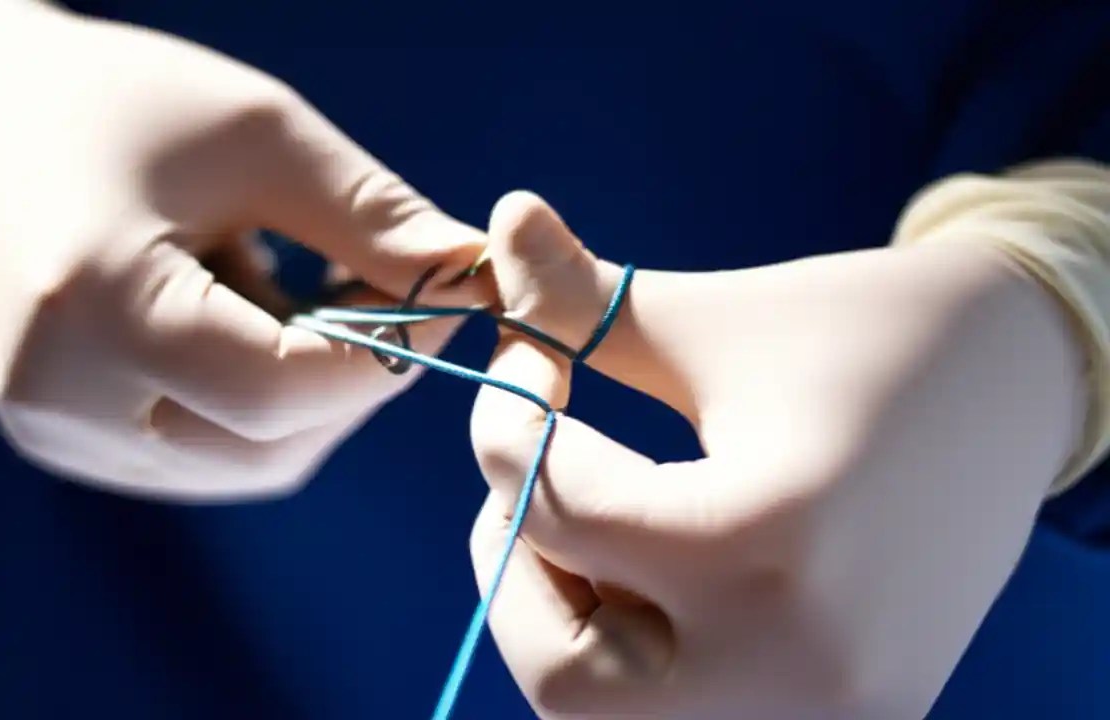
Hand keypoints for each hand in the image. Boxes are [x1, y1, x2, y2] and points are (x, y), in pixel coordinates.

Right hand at [0, 2, 485, 498]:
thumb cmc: (112, 98)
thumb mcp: (256, 132)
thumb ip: (370, 216)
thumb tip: (473, 276)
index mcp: (93, 307)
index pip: (280, 391)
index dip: (386, 354)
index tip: (449, 296)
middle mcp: (59, 398)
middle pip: (270, 443)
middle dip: (356, 376)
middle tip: (390, 290)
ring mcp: (54, 432)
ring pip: (245, 463)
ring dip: (312, 395)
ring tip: (309, 292)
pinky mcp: (61, 439)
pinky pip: (200, 457)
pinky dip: (256, 406)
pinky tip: (251, 322)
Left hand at [468, 192, 1084, 717]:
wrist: (1021, 387)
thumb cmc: (870, 336)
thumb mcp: (718, 319)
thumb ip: (584, 298)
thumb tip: (501, 214)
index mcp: (764, 541)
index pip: (554, 508)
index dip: (502, 419)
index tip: (527, 358)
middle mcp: (795, 662)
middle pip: (560, 678)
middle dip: (516, 564)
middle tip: (528, 473)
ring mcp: (828, 711)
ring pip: (612, 717)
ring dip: (566, 619)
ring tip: (592, 514)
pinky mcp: (847, 718)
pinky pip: (685, 715)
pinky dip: (637, 653)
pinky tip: (654, 564)